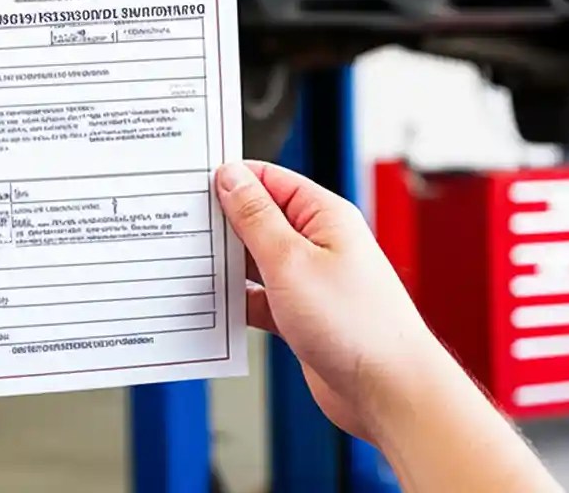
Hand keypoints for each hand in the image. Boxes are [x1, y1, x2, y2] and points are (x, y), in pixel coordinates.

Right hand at [216, 161, 437, 441]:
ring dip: (227, 265)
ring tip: (189, 264)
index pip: (269, 179)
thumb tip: (231, 178)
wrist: (387, 390)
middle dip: (223, 223)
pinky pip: (260, 298)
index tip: (191, 183)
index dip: (231, 178)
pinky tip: (215, 305)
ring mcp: (309, 280)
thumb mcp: (291, 260)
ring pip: (255, 261)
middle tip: (181, 225)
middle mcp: (318, 243)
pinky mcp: (300, 314)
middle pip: (259, 219)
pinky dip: (238, 301)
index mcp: (324, 216)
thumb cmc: (356, 324)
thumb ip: (255, 217)